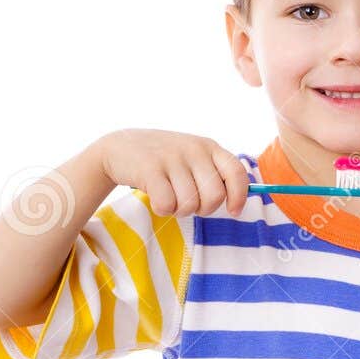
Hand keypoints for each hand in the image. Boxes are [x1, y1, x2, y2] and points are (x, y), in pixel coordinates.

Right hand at [96, 129, 248, 216]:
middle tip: (190, 203)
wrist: (120, 147)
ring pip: (190, 204)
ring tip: (170, 197)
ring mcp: (171, 157)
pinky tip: (155, 196)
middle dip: (203, 209)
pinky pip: (167, 205)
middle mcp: (193, 149)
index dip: (239, 196)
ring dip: (179, 210)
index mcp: (209, 147)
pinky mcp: (150, 169)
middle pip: (214, 197)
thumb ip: (215, 174)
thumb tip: (238, 202)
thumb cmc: (165, 161)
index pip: (236, 172)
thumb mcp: (193, 158)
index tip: (233, 211)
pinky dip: (162, 209)